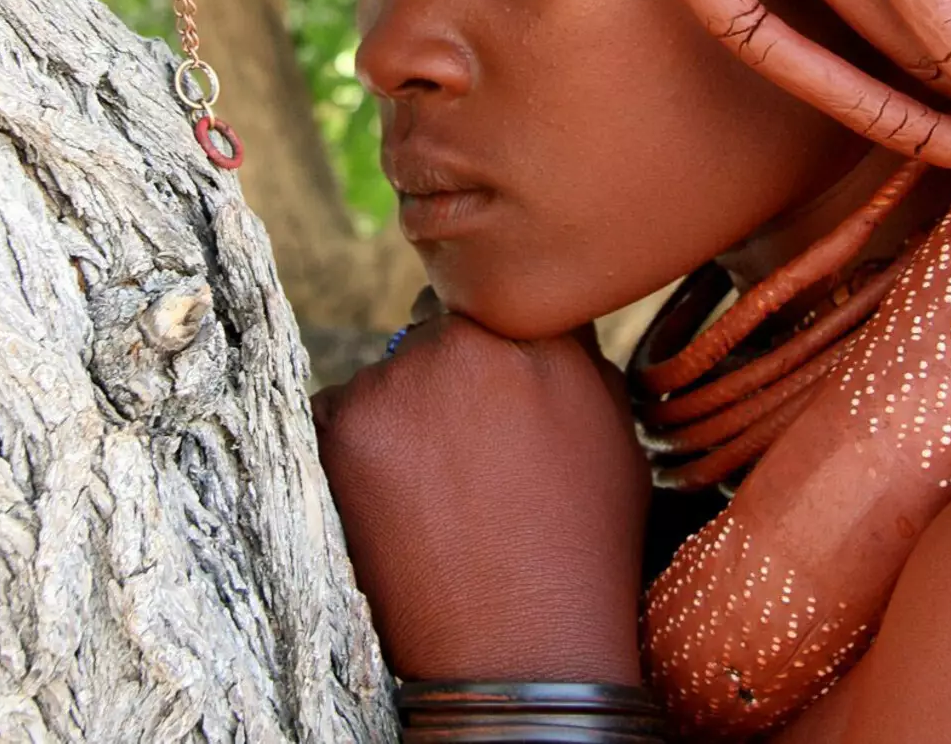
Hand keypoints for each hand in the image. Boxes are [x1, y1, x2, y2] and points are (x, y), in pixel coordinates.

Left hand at [311, 307, 650, 682]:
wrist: (520, 648)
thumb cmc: (581, 545)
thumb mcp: (612, 429)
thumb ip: (572, 352)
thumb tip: (537, 319)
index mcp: (531, 332)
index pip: (495, 301)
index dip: (493, 349)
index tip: (495, 395)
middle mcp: (459, 343)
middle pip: (434, 332)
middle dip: (443, 375)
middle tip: (462, 451)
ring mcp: (392, 384)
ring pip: (386, 375)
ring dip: (400, 410)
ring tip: (432, 489)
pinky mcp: (340, 428)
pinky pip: (338, 412)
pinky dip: (356, 446)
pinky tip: (394, 500)